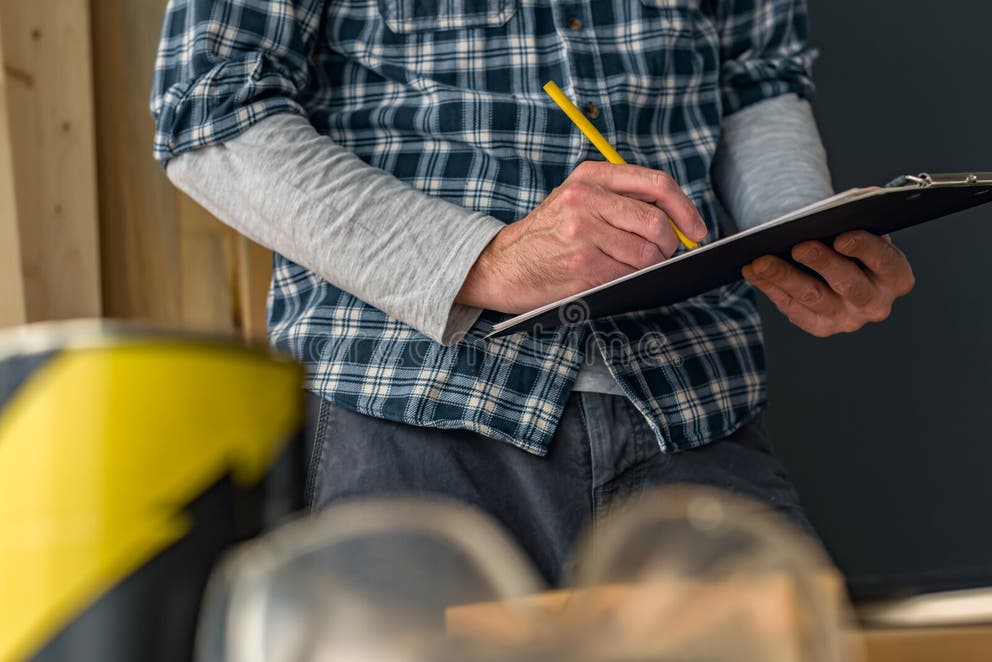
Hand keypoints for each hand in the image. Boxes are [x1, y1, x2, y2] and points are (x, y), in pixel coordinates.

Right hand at [456, 161, 706, 312]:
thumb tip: (676, 218)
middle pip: (656, 222)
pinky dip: (631, 280)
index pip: (657, 184)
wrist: (503, 264)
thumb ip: (620, 198)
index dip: (685, 209)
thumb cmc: (547, 234)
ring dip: (651, 266)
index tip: (696, 229)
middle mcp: (586, 200)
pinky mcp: (581, 267)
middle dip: (670, 244)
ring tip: (637, 267)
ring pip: (646, 253)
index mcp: (590, 176)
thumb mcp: (577, 198)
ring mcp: (583, 234)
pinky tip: (617, 278)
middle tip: (667, 255)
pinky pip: (627, 275)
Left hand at [742, 231, 915, 337]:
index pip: (885, 261)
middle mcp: (875, 303)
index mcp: (896, 277)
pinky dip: (770, 286)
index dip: (864, 249)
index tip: (841, 237)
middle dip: (822, 263)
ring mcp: (847, 319)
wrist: (837, 268)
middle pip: (848, 284)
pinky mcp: (820, 327)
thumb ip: (860, 217)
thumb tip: (850, 202)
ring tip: (761, 260)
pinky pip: (791, 307)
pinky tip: (753, 270)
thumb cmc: (850, 241)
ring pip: (813, 298)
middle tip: (799, 246)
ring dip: (785, 277)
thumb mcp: (861, 229)